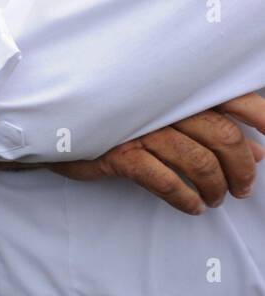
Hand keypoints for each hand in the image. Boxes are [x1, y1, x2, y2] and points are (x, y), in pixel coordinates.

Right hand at [56, 93, 264, 213]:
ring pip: (199, 161)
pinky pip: (165, 181)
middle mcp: (163, 104)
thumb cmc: (112, 118)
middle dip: (241, 168)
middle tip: (242, 188)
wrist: (51, 125)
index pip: (233, 98)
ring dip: (215, 187)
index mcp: (177, 89)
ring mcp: (141, 128)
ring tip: (216, 199)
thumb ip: (208, 127)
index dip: (260, 117)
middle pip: (223, 136)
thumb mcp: (161, 116)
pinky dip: (185, 198)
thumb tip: (257, 151)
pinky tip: (193, 206)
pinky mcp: (120, 153)